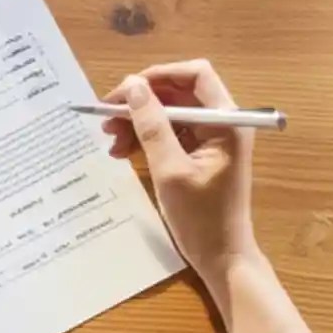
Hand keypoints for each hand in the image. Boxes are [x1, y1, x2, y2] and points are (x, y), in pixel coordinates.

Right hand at [101, 60, 260, 280]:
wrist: (222, 258)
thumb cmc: (201, 217)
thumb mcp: (170, 170)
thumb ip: (152, 126)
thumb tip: (133, 88)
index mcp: (225, 121)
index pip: (195, 75)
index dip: (158, 76)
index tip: (125, 93)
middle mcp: (221, 122)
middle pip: (178, 92)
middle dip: (141, 103)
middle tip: (107, 119)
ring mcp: (211, 138)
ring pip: (168, 113)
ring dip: (138, 122)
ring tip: (111, 141)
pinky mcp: (199, 153)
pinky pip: (169, 133)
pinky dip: (145, 139)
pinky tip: (123, 152)